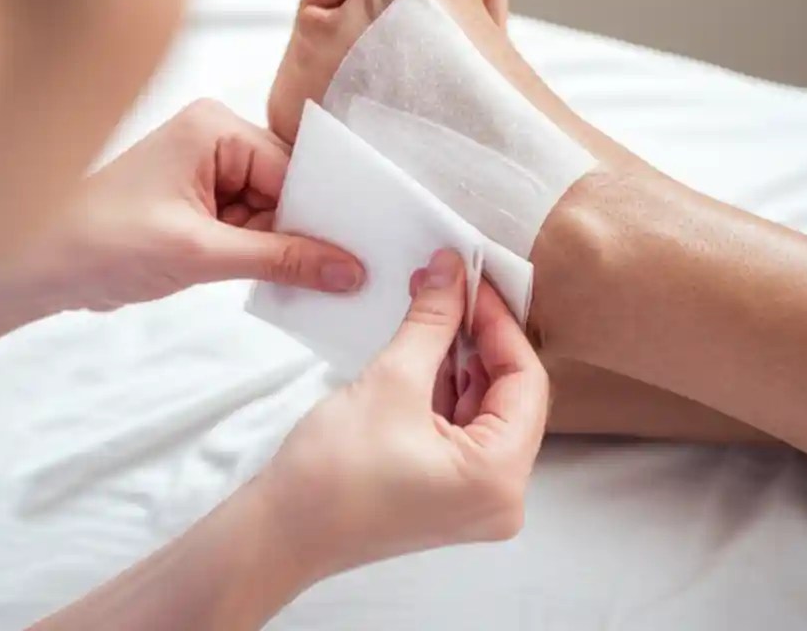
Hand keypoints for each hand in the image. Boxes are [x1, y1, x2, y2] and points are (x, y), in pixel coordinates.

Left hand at [53, 99, 364, 309]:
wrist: (37, 266)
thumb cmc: (103, 242)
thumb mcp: (201, 253)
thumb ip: (280, 259)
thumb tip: (349, 269)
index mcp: (214, 127)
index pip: (291, 169)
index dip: (322, 215)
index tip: (359, 254)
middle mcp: (214, 139)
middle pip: (287, 190)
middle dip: (303, 234)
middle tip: (345, 278)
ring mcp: (206, 172)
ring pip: (272, 214)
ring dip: (283, 250)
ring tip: (313, 286)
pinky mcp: (198, 205)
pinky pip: (249, 228)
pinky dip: (262, 257)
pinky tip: (284, 282)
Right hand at [261, 249, 549, 578]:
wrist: (280, 533)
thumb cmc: (330, 475)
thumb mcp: (390, 381)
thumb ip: (432, 322)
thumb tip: (452, 273)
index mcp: (500, 477)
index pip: (526, 381)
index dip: (499, 323)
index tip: (472, 282)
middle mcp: (502, 497)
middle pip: (510, 396)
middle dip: (478, 339)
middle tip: (449, 288)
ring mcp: (475, 501)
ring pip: (484, 410)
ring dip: (459, 361)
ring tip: (431, 311)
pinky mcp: (448, 496)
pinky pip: (463, 431)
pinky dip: (445, 390)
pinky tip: (423, 351)